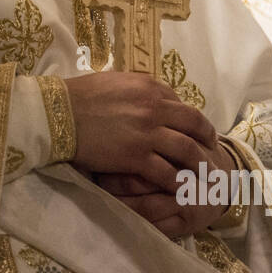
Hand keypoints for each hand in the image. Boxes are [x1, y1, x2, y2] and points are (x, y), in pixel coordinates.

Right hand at [64, 72, 230, 236]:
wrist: (59, 113)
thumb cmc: (80, 95)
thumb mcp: (115, 82)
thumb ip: (138, 89)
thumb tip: (152, 97)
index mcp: (150, 87)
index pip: (181, 104)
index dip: (192, 120)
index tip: (197, 131)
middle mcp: (155, 107)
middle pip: (194, 124)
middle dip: (207, 139)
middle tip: (212, 151)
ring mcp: (147, 133)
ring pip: (187, 150)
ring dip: (201, 164)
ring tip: (207, 175)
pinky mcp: (136, 156)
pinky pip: (167, 172)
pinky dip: (179, 182)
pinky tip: (183, 190)